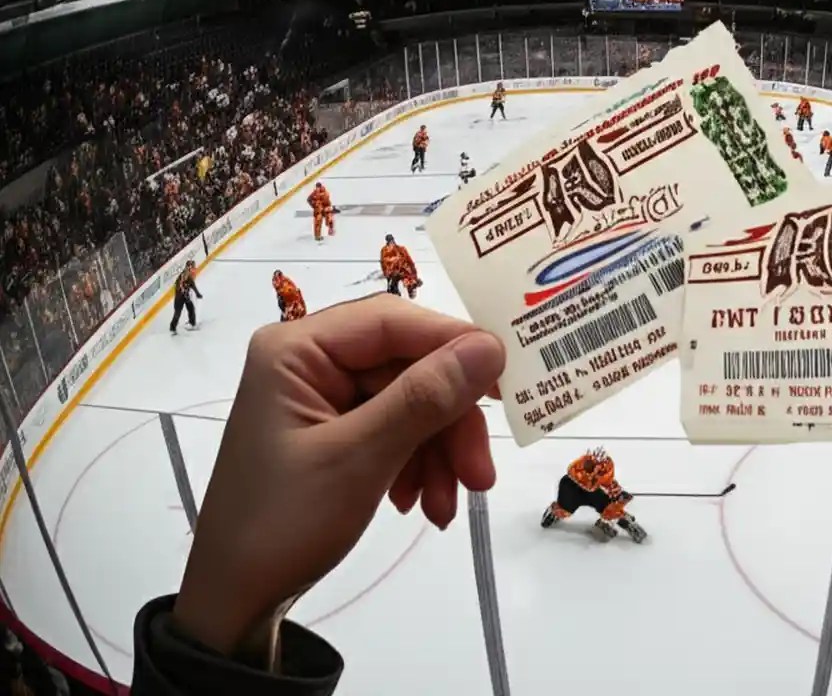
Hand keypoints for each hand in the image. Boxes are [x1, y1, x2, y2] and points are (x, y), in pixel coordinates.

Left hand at [172, 294, 503, 665]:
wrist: (236, 600)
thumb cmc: (281, 524)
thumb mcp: (360, 459)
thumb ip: (425, 398)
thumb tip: (490, 346)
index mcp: (296, 349)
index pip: (393, 321)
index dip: (454, 345)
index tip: (505, 381)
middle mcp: (309, 362)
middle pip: (409, 368)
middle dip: (449, 423)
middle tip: (480, 475)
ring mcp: (322, 399)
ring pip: (410, 403)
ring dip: (438, 454)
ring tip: (447, 507)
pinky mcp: (334, 433)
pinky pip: (395, 431)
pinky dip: (418, 467)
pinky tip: (423, 505)